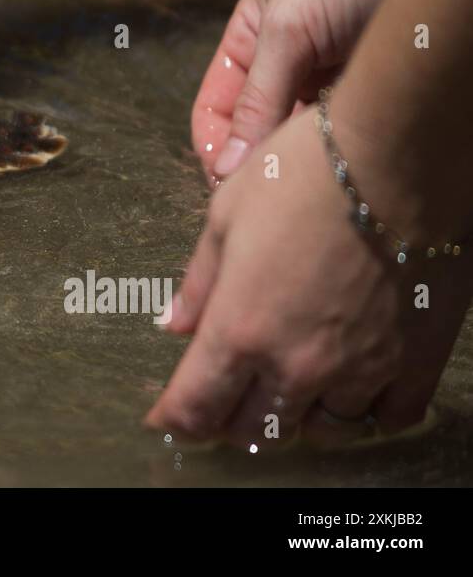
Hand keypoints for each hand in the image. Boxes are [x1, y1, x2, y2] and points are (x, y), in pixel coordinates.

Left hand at [149, 106, 472, 445]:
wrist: (397, 153)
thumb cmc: (303, 173)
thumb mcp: (226, 216)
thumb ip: (199, 282)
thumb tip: (172, 324)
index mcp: (240, 328)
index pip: (195, 407)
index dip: (175, 420)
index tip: (166, 418)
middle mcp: (298, 363)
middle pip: (254, 429)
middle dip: (229, 421)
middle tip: (223, 401)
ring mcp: (361, 368)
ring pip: (321, 429)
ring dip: (296, 418)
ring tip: (286, 392)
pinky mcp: (415, 361)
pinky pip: (387, 417)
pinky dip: (363, 413)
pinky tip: (351, 390)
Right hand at [192, 0, 422, 179]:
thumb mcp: (290, 27)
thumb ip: (257, 99)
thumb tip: (224, 172)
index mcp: (248, 43)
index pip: (215, 114)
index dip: (216, 151)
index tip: (230, 188)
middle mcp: (287, 64)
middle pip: (259, 134)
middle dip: (262, 165)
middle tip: (278, 198)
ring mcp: (334, 77)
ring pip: (305, 139)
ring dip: (307, 161)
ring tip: (321, 178)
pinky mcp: (376, 86)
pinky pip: (350, 132)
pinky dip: (347, 150)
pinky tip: (354, 158)